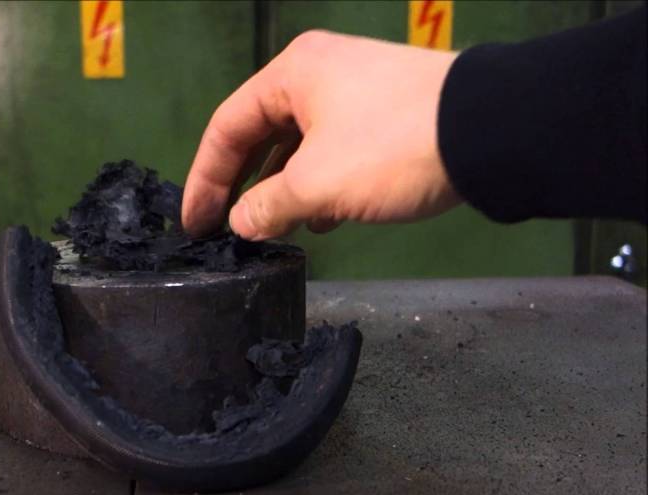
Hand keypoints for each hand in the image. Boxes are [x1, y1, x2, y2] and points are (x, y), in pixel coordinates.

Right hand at [182, 30, 462, 239]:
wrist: (491, 132)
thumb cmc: (390, 148)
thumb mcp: (316, 184)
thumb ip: (267, 206)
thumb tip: (242, 223)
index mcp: (293, 74)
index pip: (227, 127)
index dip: (204, 179)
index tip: (195, 222)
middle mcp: (321, 74)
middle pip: (262, 133)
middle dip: (244, 185)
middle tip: (225, 228)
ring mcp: (358, 91)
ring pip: (301, 145)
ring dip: (284, 189)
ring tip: (276, 228)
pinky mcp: (388, 114)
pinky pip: (335, 150)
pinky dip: (322, 184)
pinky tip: (325, 219)